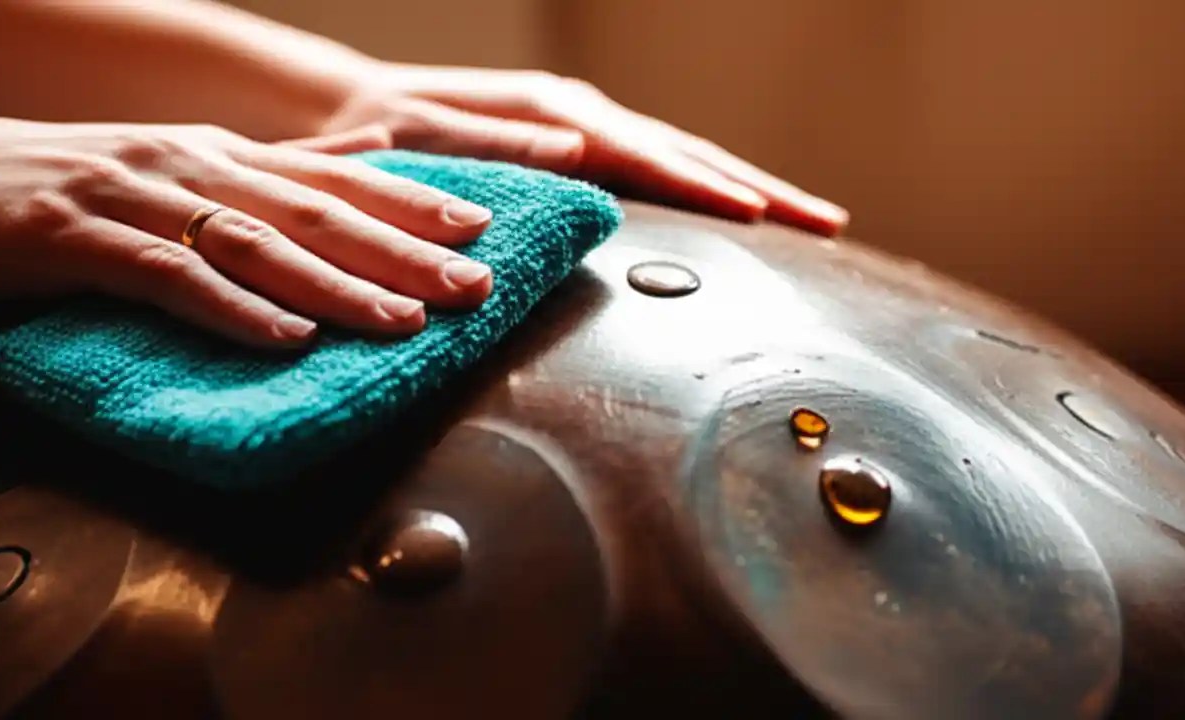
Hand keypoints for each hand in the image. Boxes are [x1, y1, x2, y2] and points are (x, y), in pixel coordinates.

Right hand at [0, 117, 497, 347]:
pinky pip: (163, 276)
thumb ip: (271, 175)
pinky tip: (284, 339)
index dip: (411, 199)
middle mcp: (189, 165)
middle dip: (403, 248)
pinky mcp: (71, 238)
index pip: (333, 176)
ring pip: (253, 242)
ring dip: (335, 283)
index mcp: (218, 155)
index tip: (484, 227)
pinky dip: (228, 308)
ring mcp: (131, 197)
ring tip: (405, 320)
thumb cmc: (64, 186)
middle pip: (313, 209)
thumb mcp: (178, 171)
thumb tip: (369, 158)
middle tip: (476, 285)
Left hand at [319, 65, 848, 236]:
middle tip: (829, 221)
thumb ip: (500, 150)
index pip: (648, 154)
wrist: (355, 111)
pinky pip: (662, 166)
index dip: (705, 186)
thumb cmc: (384, 136)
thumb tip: (579, 154)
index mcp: (552, 114)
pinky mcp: (583, 143)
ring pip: (686, 156)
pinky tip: (742, 210)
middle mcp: (580, 113)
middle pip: (690, 151)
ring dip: (751, 186)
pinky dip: (709, 186)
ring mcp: (586, 125)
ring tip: (812, 219)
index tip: (762, 215)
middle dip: (762, 187)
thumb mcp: (428, 142)